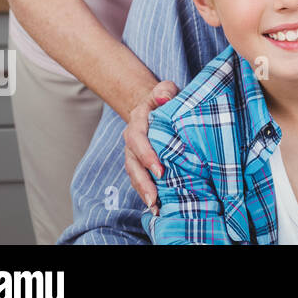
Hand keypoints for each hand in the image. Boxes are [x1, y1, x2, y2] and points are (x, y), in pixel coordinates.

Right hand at [125, 79, 178, 213]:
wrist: (154, 104)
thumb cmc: (163, 98)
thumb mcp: (165, 89)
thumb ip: (164, 92)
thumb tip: (164, 99)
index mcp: (137, 122)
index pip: (138, 140)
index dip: (146, 155)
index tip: (160, 170)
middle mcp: (131, 140)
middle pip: (132, 163)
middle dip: (142, 181)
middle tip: (154, 197)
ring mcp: (133, 153)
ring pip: (134, 174)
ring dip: (143, 191)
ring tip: (154, 207)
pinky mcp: (139, 163)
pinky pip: (139, 178)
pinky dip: (146, 192)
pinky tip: (157, 207)